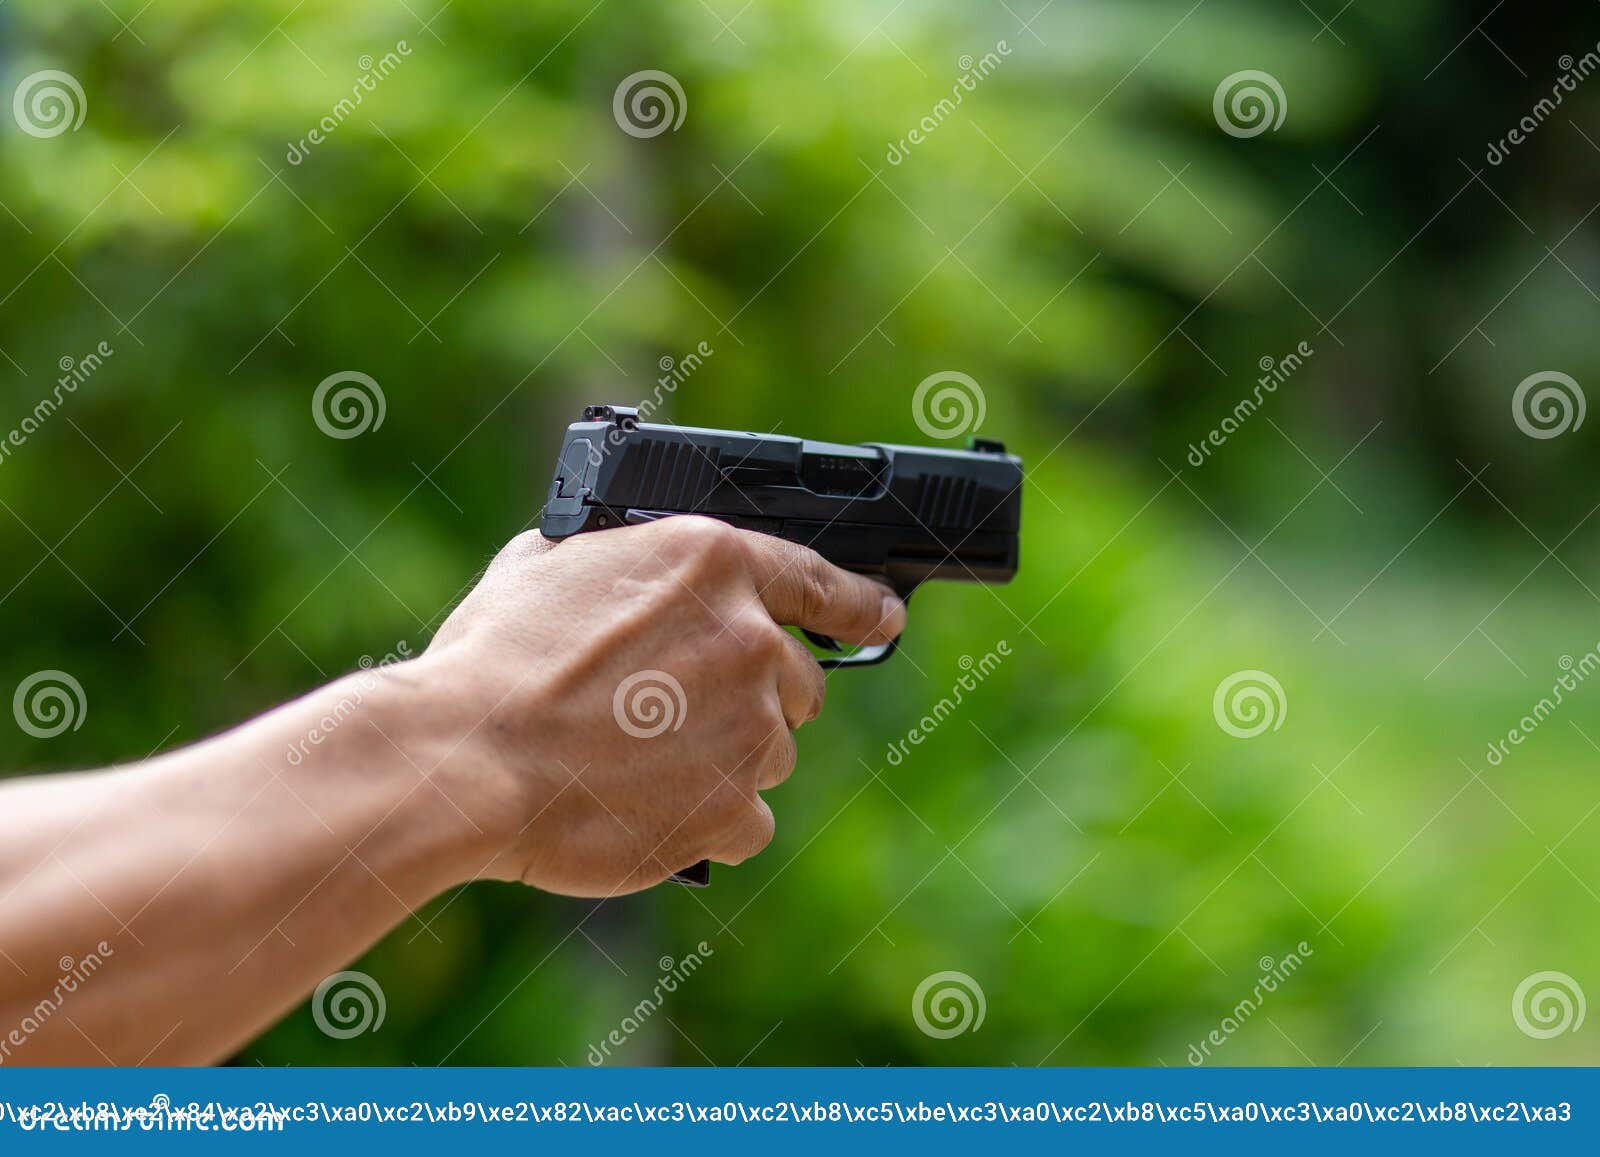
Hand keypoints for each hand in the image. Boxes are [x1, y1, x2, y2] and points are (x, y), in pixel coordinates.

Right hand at [419, 518, 905, 897]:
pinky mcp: (734, 808)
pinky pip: (748, 820)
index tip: (882, 616)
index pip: (821, 581)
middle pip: (800, 681)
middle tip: (682, 712)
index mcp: (713, 563)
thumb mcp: (554, 563)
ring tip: (641, 762)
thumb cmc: (493, 659)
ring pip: (772, 753)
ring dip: (726, 760)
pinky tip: (649, 808)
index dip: (859, 604)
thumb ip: (629, 564)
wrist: (465, 758)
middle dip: (756, 698)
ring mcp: (751, 728)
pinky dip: (709, 821)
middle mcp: (750, 641)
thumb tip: (639, 576)